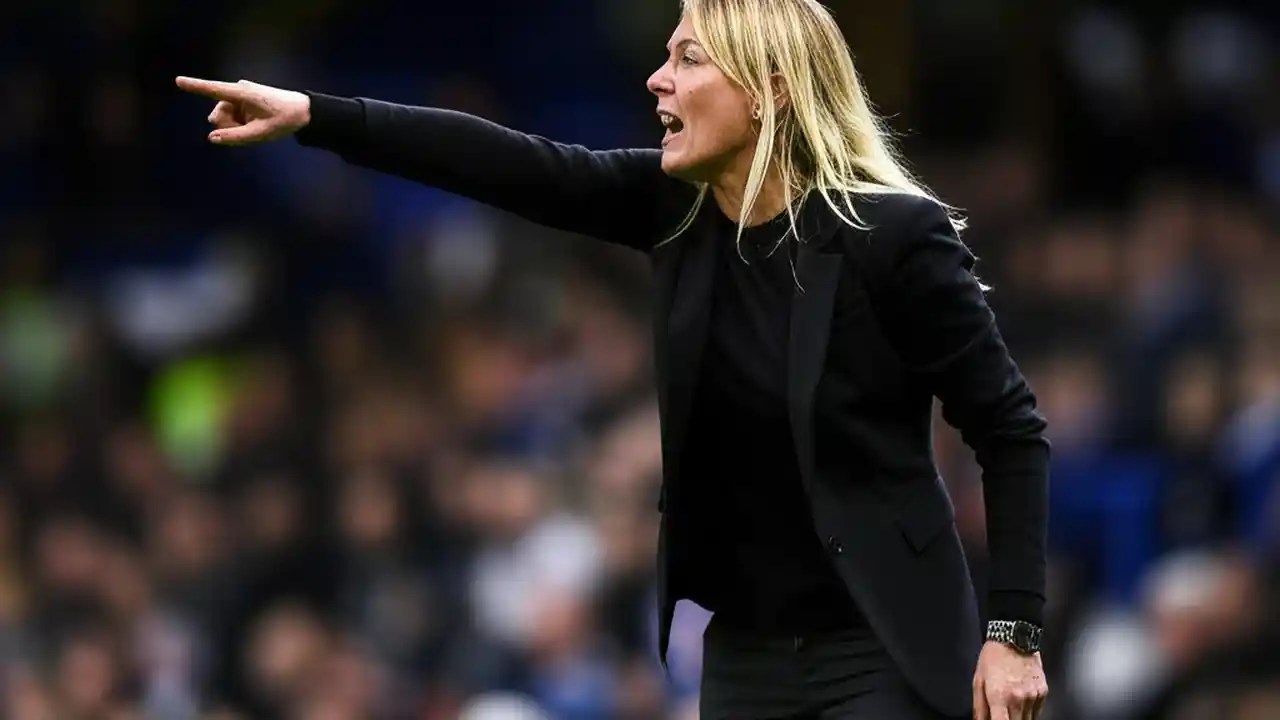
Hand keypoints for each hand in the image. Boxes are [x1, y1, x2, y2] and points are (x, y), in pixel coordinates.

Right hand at [175, 76, 310, 145]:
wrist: (302, 111)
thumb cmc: (283, 120)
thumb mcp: (260, 133)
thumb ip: (235, 137)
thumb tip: (211, 138)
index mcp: (242, 93)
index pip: (214, 90)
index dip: (195, 86)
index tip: (178, 80)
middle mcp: (238, 90)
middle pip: (218, 114)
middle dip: (228, 127)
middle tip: (251, 130)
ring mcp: (239, 95)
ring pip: (224, 117)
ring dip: (235, 126)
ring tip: (256, 126)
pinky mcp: (242, 100)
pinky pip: (232, 116)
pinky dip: (240, 123)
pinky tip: (255, 123)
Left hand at [973, 641, 1047, 719]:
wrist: (1015, 637)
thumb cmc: (994, 657)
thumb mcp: (978, 680)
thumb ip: (979, 707)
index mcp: (1000, 696)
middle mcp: (1019, 699)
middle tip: (1001, 714)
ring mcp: (1033, 697)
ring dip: (1018, 719)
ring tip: (1010, 709)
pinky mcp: (1043, 693)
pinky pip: (1037, 713)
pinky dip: (1028, 713)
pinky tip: (1020, 703)